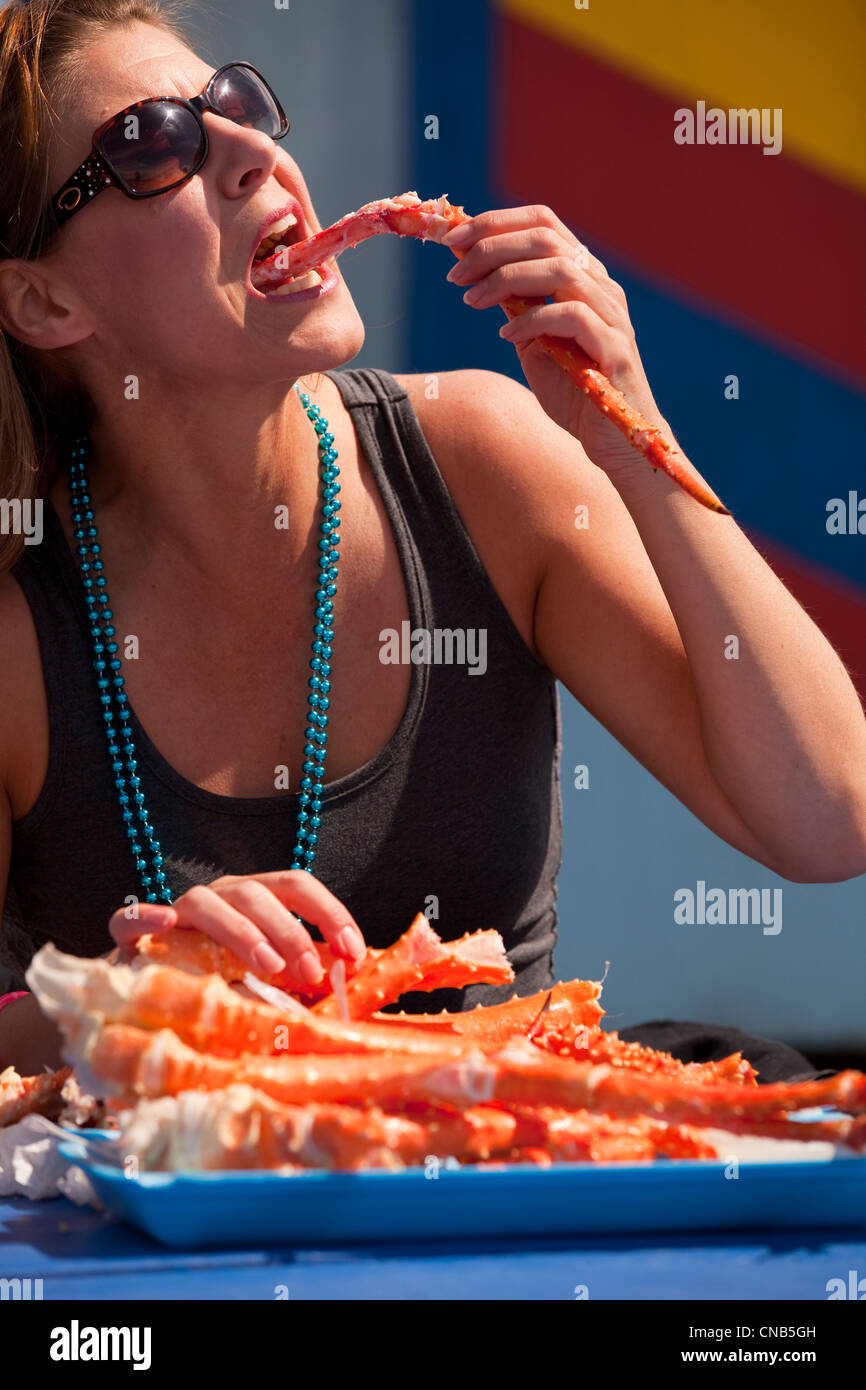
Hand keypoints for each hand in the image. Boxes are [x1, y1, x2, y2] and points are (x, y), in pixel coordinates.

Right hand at [108, 870, 365, 988]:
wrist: (148, 1003)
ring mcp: (176, 913)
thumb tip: (354, 979)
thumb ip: (304, 973)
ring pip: (206, 901)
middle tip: (312, 973)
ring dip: (242, 931)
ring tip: (269, 967)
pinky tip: (164, 921)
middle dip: (292, 930)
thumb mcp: (272, 980)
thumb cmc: (222, 989)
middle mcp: (221, 897)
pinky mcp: (132, 935)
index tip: (354, 952)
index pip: (298, 887)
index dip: (330, 913)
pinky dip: (146, 915)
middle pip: (258, 892)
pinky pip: (131, 918)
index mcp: (257, 901)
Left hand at [442, 205, 669, 473]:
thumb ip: (514, 306)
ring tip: (473, 301)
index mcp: (584, 277)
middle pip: (546, 238)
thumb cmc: (574, 392)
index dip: (496, 223)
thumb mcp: (533, 342)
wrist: (612, 442)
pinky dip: (532, 320)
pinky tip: (507, 335)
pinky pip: (571, 316)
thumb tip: (473, 273)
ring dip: (506, 280)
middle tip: (455, 275)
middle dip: (492, 248)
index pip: (543, 223)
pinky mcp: (615, 349)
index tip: (453, 241)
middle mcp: (602, 287)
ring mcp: (612, 316)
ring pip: (559, 270)